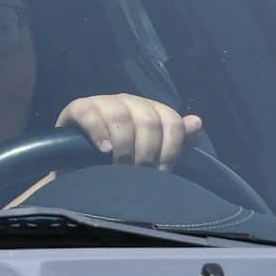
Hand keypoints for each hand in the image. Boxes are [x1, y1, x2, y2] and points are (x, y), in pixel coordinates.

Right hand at [55, 94, 201, 168]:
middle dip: (147, 152)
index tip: (161, 173)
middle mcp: (129, 101)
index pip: (171, 121)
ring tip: (120, 167)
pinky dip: (99, 132)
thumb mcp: (151, 154)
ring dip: (124, 147)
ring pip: (121, 116)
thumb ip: (176, 141)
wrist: (80, 167)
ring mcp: (103, 102)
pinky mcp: (78, 107)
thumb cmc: (120, 161)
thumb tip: (196, 122)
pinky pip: (91, 114)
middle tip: (139, 174)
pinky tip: (104, 150)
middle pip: (149, 120)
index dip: (170, 150)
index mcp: (150, 110)